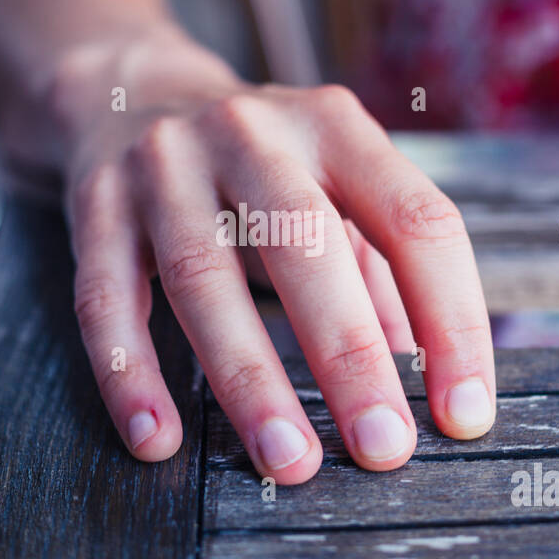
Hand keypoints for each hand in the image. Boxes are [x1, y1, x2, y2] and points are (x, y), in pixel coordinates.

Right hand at [62, 66, 496, 484]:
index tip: (463, 414)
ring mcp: (164, 165)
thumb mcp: (335, 185)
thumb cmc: (264, 166)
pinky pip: (105, 298)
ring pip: (202, 277)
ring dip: (247, 379)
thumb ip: (385, 273)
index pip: (415, 219)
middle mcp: (250, 133)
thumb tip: (436, 387)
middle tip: (382, 448)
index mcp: (334, 126)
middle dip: (349, 355)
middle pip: (305, 244)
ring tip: (286, 462)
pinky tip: (156, 439)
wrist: (133, 95)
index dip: (451, 317)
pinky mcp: (95, 204)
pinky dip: (128, 373)